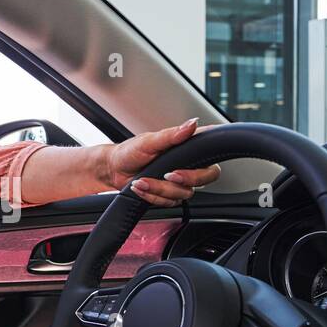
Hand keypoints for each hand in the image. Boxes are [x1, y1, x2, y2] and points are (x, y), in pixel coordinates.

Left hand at [103, 118, 221, 205]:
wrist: (114, 169)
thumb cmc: (130, 151)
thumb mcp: (149, 141)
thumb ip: (172, 135)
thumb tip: (192, 124)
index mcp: (187, 147)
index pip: (211, 151)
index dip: (210, 157)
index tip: (188, 162)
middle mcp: (188, 164)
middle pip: (207, 177)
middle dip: (186, 179)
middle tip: (168, 174)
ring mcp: (180, 181)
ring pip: (183, 193)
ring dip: (159, 188)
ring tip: (142, 180)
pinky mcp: (169, 195)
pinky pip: (169, 202)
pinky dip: (152, 196)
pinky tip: (141, 187)